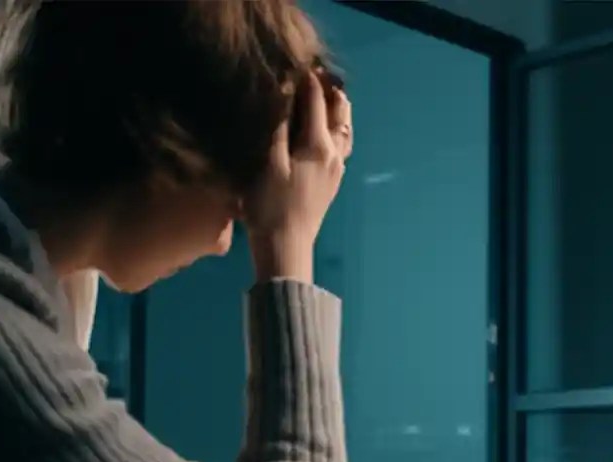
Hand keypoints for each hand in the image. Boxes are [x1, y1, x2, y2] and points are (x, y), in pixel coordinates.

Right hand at [243, 69, 353, 282]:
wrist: (287, 246)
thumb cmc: (269, 204)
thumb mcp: (267, 161)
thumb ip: (278, 126)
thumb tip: (285, 94)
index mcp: (317, 145)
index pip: (315, 102)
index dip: (307, 81)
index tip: (300, 64)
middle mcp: (334, 154)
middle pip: (339, 114)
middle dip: (329, 93)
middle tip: (319, 75)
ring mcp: (337, 169)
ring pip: (344, 131)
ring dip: (338, 111)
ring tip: (331, 97)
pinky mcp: (332, 182)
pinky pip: (342, 147)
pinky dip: (337, 130)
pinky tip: (328, 132)